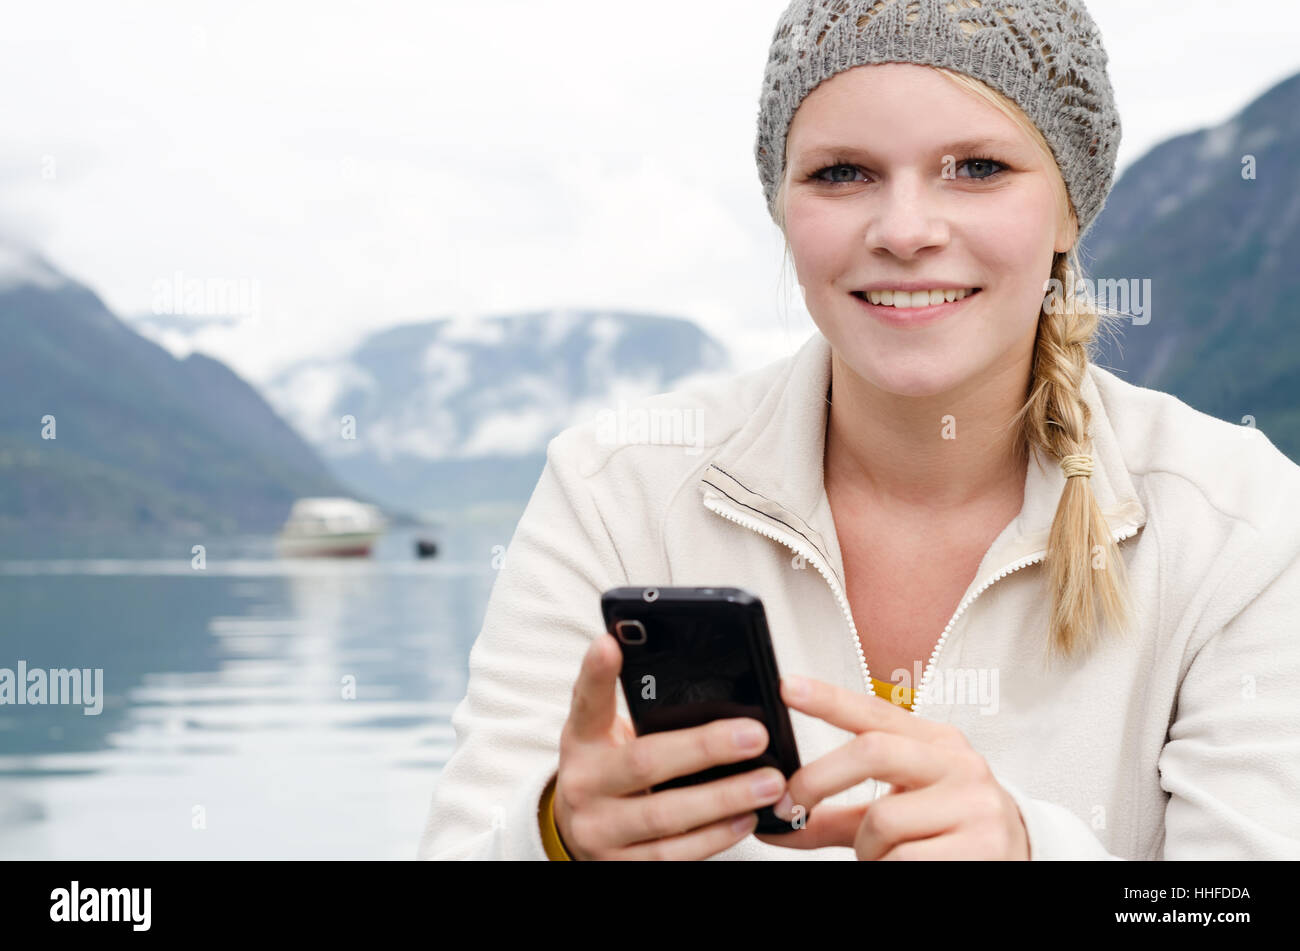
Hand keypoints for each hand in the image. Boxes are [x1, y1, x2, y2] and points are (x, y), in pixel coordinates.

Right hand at [552, 633, 787, 859]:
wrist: (580, 831)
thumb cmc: (609, 768)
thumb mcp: (607, 733)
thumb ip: (639, 706)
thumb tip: (699, 670)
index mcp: (581, 739)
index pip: (587, 700)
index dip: (597, 672)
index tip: (610, 643)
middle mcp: (582, 783)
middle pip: (644, 762)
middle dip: (704, 748)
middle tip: (755, 735)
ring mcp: (598, 830)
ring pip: (665, 815)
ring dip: (723, 799)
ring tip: (768, 782)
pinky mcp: (619, 866)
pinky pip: (673, 855)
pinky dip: (713, 837)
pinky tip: (745, 819)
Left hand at [754, 675, 1029, 859]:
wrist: (1016, 863)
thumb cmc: (948, 833)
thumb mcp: (897, 810)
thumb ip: (835, 813)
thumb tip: (775, 823)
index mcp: (936, 743)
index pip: (875, 712)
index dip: (829, 698)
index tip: (788, 686)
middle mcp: (959, 764)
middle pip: (871, 751)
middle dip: (818, 780)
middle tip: (792, 805)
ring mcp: (974, 805)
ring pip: (881, 820)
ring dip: (865, 850)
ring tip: (885, 857)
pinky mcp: (981, 848)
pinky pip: (902, 860)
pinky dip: (887, 869)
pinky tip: (910, 866)